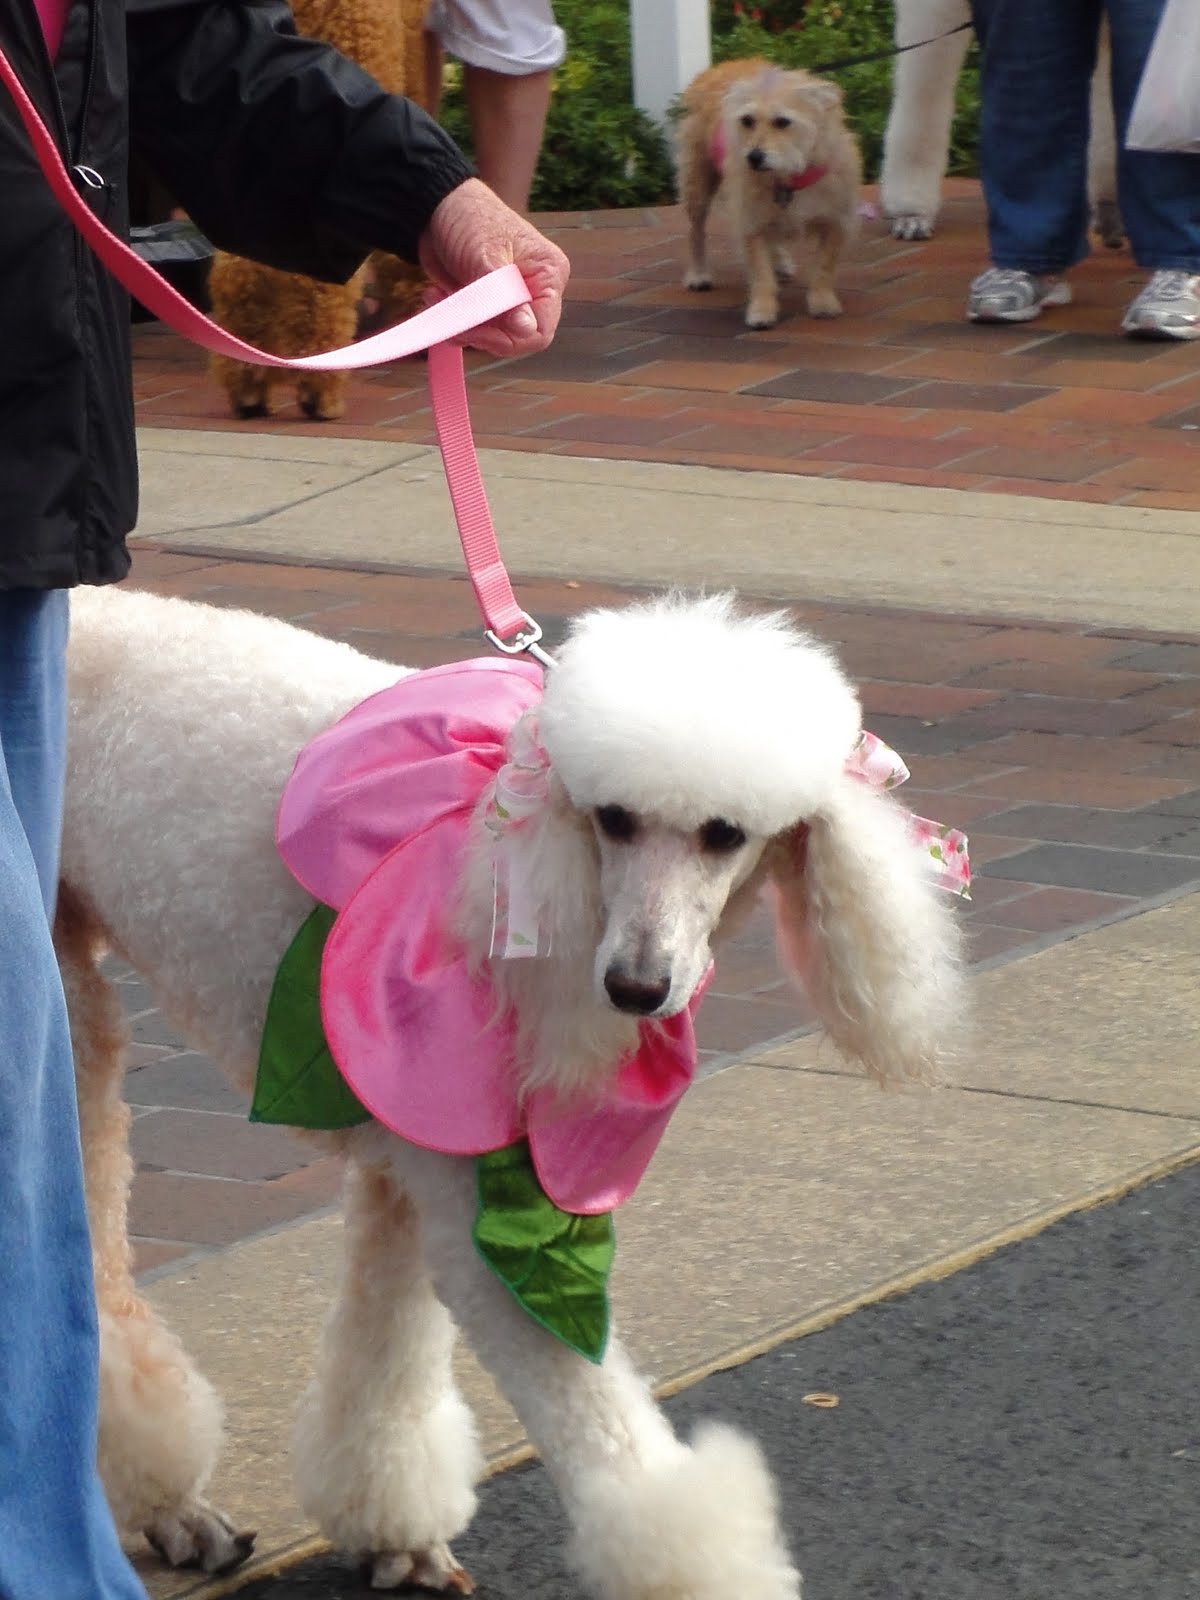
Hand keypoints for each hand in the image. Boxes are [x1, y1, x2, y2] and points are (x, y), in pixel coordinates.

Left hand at [418, 178, 568, 356]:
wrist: (438, 207)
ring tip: (434, 297)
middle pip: (516, 338)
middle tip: (450, 318)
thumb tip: (528, 330)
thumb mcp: (486, 258)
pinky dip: (453, 321)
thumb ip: (505, 297)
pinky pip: (475, 328)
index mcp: (548, 275)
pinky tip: (435, 296)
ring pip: (493, 338)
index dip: (510, 338)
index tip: (477, 330)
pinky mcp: (488, 304)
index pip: (540, 329)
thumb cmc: (470, 219)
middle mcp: (535, 291)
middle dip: (481, 333)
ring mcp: (511, 300)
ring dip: (461, 325)